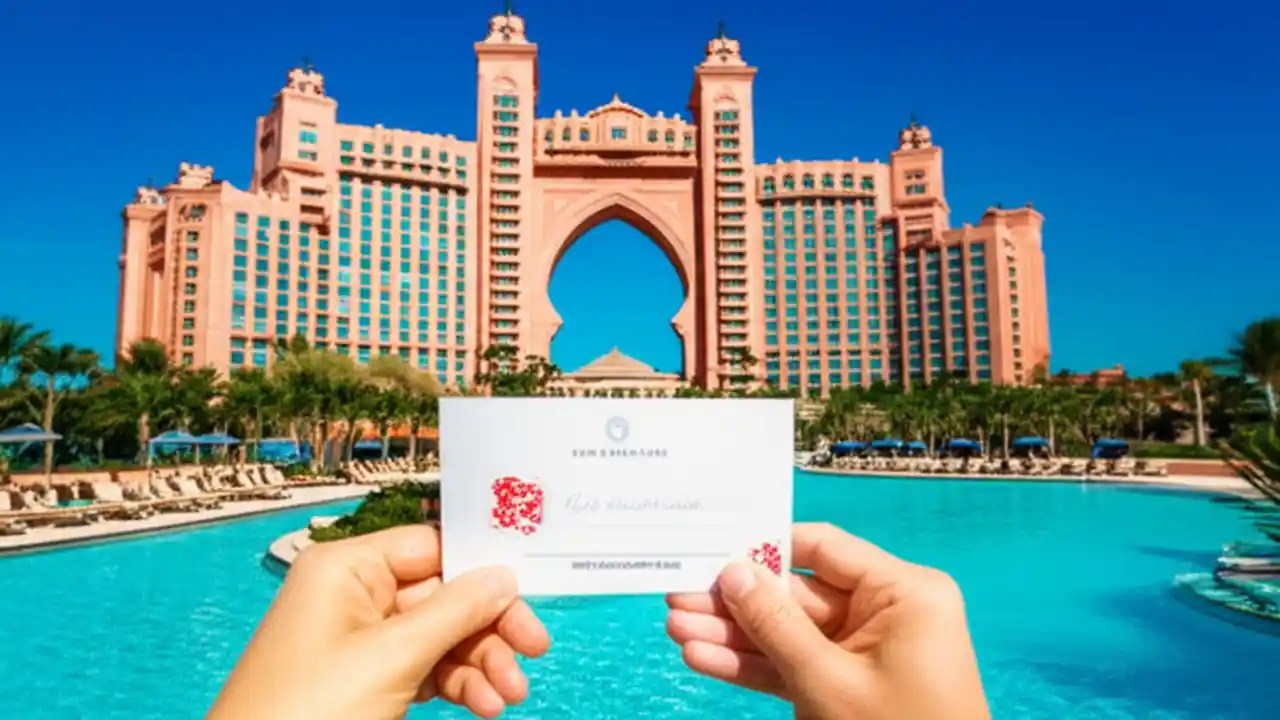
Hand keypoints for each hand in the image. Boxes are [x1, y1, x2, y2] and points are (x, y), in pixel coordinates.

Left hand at [209, 525, 550, 719]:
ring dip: (480, 664)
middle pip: (444, 595)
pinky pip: (427, 668)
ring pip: (442, 637)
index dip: (481, 568)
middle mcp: (352, 596)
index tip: (527, 592)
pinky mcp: (367, 680)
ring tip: (507, 695)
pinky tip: (483, 706)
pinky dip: (457, 685)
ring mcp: (360, 641)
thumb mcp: (391, 657)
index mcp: (345, 569)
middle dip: (489, 628)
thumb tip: (500, 577)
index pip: (431, 547)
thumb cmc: (303, 712)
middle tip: (532, 649)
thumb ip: (453, 612)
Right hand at [666, 523, 988, 719]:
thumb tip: (733, 573)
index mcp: (902, 592)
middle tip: (677, 597)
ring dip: (734, 636)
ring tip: (676, 629)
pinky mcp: (849, 685)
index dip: (764, 549)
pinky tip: (704, 657)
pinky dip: (754, 665)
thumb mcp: (828, 679)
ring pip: (788, 633)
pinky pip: (796, 664)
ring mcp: (866, 650)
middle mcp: (886, 612)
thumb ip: (776, 625)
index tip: (711, 550)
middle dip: (735, 602)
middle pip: (796, 594)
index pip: (821, 549)